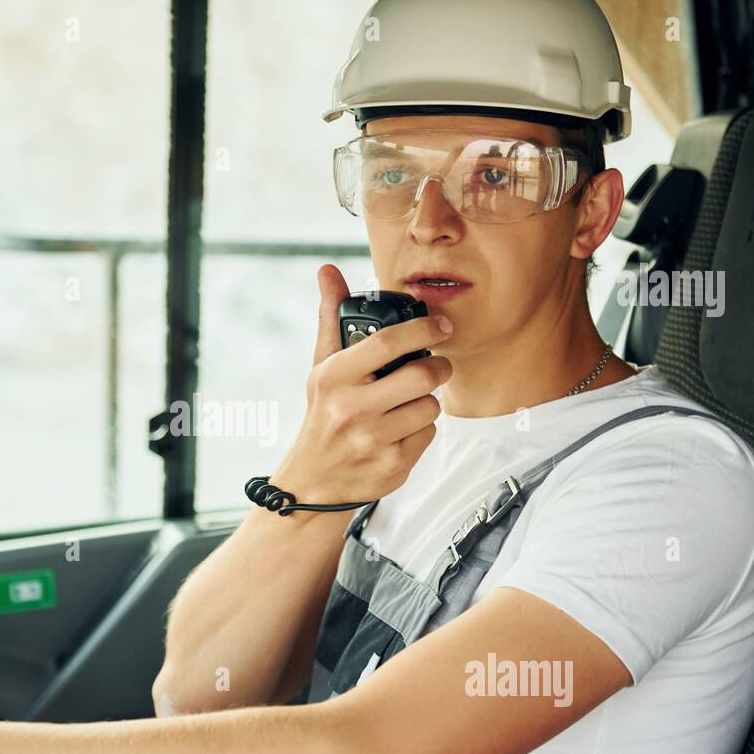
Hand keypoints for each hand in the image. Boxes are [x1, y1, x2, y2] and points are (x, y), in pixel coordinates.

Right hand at [271, 264, 453, 503]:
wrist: (312, 483)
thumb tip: (328, 271)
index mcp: (334, 377)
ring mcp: (372, 440)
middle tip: (436, 366)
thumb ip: (332, 318)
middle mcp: (351, 409)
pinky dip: (421, 431)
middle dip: (437, 367)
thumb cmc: (322, 417)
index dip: (422, 327)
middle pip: (421, 375)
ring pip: (430, 407)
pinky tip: (399, 432)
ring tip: (406, 405)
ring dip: (426, 403)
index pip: (388, 342)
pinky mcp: (391, 466)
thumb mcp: (321, 368)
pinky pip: (428, 435)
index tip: (441, 324)